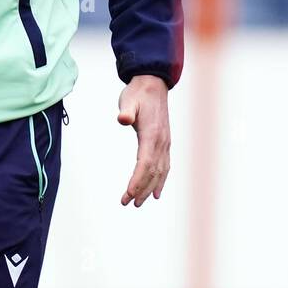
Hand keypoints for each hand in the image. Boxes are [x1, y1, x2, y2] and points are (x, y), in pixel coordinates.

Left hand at [117, 75, 170, 206]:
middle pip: (152, 172)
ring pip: (159, 172)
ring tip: (138, 203)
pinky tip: (155, 193)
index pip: (145, 163)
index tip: (128, 194)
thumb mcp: (128, 100)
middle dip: (141, 189)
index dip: (138, 180)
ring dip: (149, 189)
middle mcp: (161, 142)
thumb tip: (123, 119)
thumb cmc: (138, 93)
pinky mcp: (164, 143)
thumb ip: (126, 110)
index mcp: (151, 134)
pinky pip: (164, 167)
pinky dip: (160, 181)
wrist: (153, 84)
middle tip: (127, 203)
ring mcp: (165, 143)